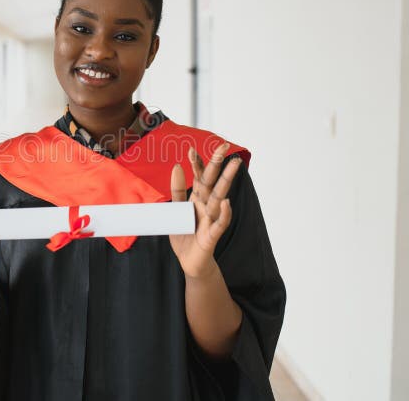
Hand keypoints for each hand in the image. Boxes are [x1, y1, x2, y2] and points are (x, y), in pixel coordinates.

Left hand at [169, 143, 242, 278]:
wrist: (190, 262)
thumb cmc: (185, 236)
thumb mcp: (175, 211)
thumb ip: (176, 191)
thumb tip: (177, 166)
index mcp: (197, 199)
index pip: (199, 177)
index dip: (196, 164)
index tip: (192, 149)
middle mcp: (206, 205)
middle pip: (213, 182)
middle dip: (218, 164)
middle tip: (224, 146)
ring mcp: (211, 219)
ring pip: (220, 198)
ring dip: (226, 181)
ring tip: (234, 164)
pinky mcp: (212, 236)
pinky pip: (220, 223)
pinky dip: (224, 213)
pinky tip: (227, 202)